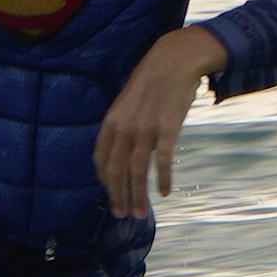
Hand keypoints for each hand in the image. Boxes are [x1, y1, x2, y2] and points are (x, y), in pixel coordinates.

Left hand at [93, 28, 229, 217]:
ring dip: (139, 197)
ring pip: (137, 172)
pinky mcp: (167, 129)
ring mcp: (145, 129)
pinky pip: (162, 161)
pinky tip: (164, 192)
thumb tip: (123, 152)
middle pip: (116, 172)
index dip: (105, 182)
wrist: (174, 60)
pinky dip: (162, 179)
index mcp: (111, 122)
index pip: (101, 161)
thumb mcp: (127, 103)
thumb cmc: (152, 83)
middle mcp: (124, 128)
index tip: (113, 195)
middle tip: (124, 215)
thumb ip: (122, 127)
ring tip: (142, 213)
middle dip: (118, 197)